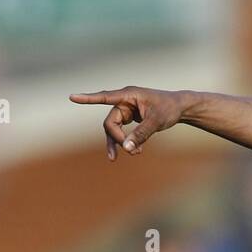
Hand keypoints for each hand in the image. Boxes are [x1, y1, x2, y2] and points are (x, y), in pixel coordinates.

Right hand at [68, 86, 185, 160]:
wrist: (179, 107)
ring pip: (113, 128)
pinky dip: (126, 142)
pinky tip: (137, 151)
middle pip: (110, 122)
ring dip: (119, 143)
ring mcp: (126, 109)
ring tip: (128, 156)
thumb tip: (127, 149)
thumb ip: (142, 134)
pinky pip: (121, 131)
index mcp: (128, 95)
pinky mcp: (129, 117)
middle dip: (117, 139)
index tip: (72, 97)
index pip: (104, 97)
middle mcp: (124, 101)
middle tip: (133, 152)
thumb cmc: (169, 109)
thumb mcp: (156, 122)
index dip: (88, 99)